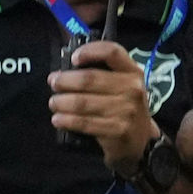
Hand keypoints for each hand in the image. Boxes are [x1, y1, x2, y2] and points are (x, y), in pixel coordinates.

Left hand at [47, 37, 161, 175]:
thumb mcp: (121, 87)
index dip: (89, 51)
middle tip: (53, 83)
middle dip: (64, 81)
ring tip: (54, 103)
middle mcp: (133, 89)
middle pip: (89, 78)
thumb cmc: (123, 108)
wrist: (139, 141)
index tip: (73, 58)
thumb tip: (64, 68)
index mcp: (132, 72)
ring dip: (61, 102)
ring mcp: (126, 110)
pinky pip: (83, 122)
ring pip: (82, 102)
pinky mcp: (117, 130)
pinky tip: (58, 119)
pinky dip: (65, 120)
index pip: (112, 52)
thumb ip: (101, 74)